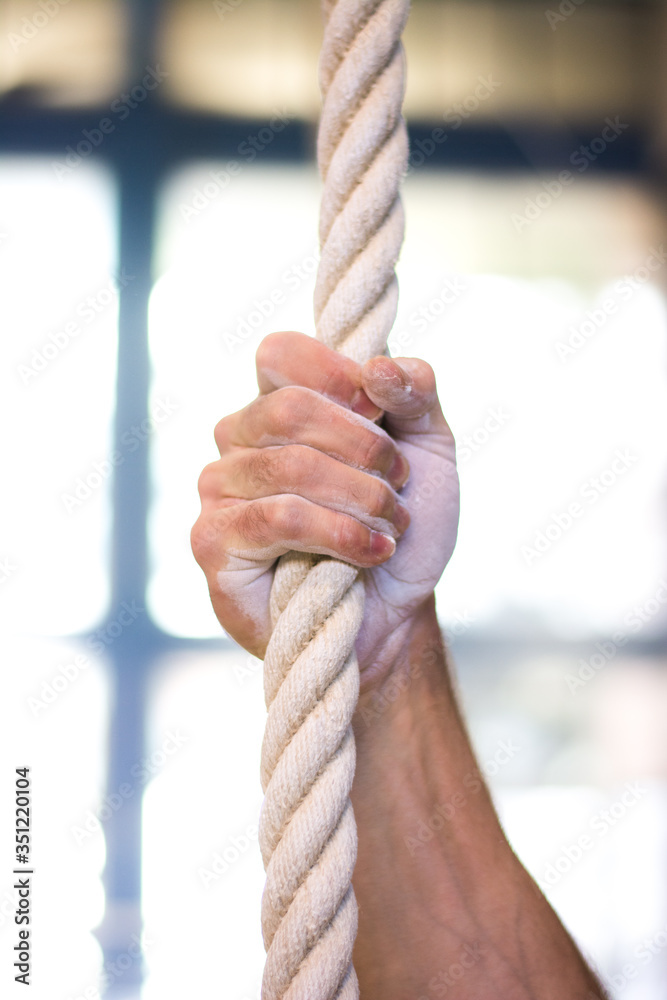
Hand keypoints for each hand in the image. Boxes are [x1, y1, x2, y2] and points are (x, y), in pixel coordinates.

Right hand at [191, 331, 458, 690]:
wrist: (395, 609)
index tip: (383, 416)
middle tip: (399, 486)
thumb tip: (377, 366)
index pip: (280, 353)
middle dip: (364, 449)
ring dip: (362, 498)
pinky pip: (276, 518)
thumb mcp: (430, 450)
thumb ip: (416, 393)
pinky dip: (338, 533)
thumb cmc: (402, 526)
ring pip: (289, 467)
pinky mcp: (213, 541)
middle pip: (288, 408)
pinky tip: (371, 553)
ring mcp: (219, 489)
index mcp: (279, 404)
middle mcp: (238, 438)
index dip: (336, 374)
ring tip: (393, 527)